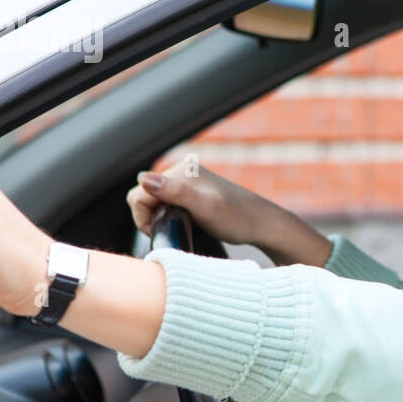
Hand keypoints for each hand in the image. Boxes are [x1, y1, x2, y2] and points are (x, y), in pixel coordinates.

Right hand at [127, 159, 331, 266]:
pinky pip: (166, 204)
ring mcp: (186, 183)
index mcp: (181, 171)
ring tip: (182, 227)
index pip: (140, 193)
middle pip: (144, 196)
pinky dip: (169, 216)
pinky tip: (186, 224)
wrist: (262, 224)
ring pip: (154, 202)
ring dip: (160, 218)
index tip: (164, 229)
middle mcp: (181, 173)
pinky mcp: (191, 194)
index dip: (145, 217)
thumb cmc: (237, 218)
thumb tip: (143, 179)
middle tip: (173, 229)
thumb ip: (174, 192)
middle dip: (150, 217)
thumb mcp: (205, 207)